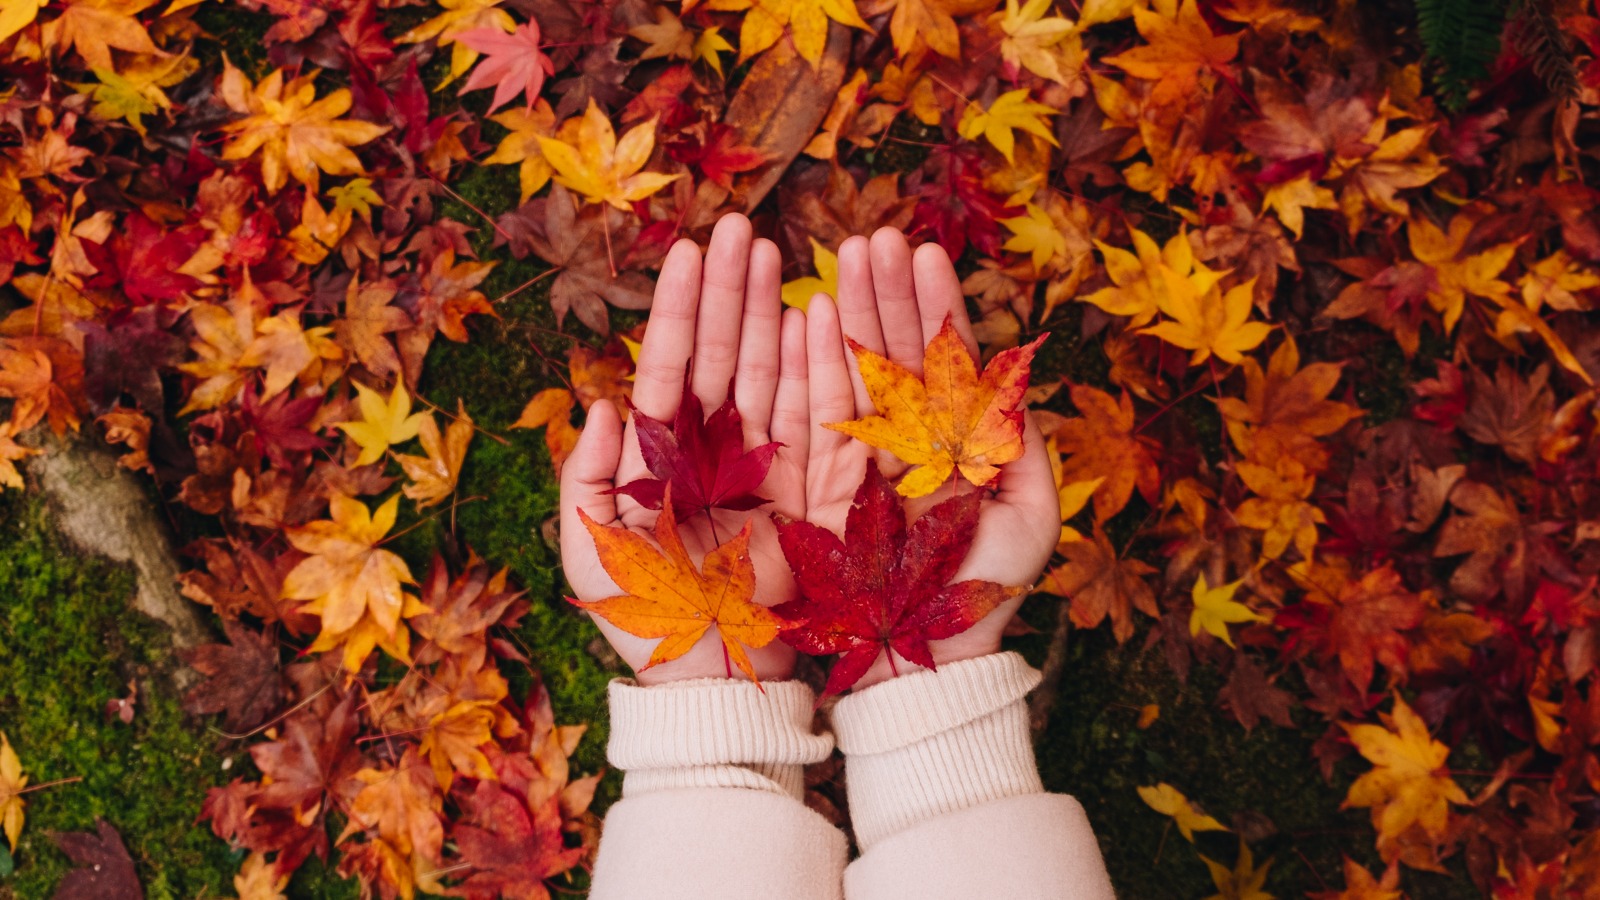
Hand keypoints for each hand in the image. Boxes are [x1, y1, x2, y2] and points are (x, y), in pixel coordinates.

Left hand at [559, 214, 805, 684]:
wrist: (709, 673)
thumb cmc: (643, 612)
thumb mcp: (591, 545)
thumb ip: (584, 475)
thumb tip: (601, 404)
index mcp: (661, 455)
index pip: (672, 366)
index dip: (681, 309)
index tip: (692, 250)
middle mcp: (714, 448)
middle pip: (724, 353)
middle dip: (732, 290)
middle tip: (743, 227)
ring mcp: (765, 463)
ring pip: (769, 370)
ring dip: (772, 310)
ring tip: (778, 251)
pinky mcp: (809, 489)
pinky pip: (815, 414)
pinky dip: (817, 364)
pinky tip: (816, 312)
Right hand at [802, 228, 1059, 688]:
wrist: (927, 657)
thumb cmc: (986, 590)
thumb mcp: (1029, 514)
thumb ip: (1025, 444)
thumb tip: (1016, 378)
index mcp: (956, 443)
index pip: (945, 360)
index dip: (935, 305)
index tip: (926, 251)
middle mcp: (907, 442)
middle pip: (896, 351)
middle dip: (886, 292)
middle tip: (875, 236)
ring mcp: (863, 458)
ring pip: (856, 370)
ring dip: (851, 311)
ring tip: (845, 254)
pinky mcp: (823, 483)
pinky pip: (818, 412)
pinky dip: (815, 363)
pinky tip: (810, 314)